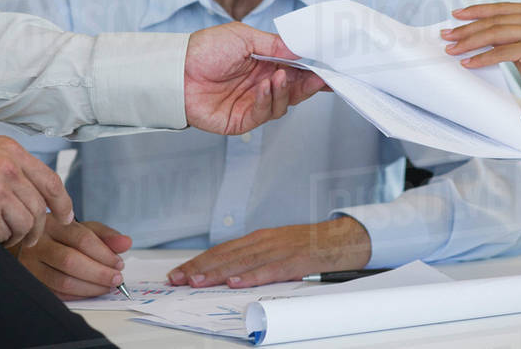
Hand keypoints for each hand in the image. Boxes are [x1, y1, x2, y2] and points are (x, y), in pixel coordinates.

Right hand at [0, 136, 74, 247]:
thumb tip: (30, 185)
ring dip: (17, 236)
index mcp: (12, 150)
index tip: (67, 217)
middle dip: (38, 228)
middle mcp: (9, 168)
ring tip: (4, 237)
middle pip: (40, 208)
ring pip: (26, 224)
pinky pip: (2, 234)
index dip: (64, 202)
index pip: (51, 180)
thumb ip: (8, 163)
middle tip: (29, 239)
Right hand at [15, 215, 131, 299]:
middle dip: (99, 273)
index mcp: (54, 224)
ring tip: (107, 286)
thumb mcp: (85, 229)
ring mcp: (29, 265)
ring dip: (90, 287)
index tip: (119, 264)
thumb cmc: (63, 238)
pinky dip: (78, 295)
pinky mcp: (30, 282)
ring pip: (62, 280)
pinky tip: (91, 291)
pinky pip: (56, 294)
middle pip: (70, 261)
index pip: (82, 239)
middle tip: (117, 279)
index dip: (104, 254)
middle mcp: (38, 244)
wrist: (30, 247)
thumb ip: (107, 236)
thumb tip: (126, 243)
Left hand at [167, 216, 371, 288]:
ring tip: (197, 281)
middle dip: (199, 267)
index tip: (178, 273)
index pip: (223, 250)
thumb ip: (256, 258)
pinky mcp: (296, 259)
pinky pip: (270, 270)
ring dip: (218, 273)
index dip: (199, 261)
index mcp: (260, 238)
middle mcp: (266, 240)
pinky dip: (252, 276)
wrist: (344, 239)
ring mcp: (280, 249)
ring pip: (244, 262)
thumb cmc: (311, 246)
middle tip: (176, 279)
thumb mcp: (279, 247)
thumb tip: (229, 275)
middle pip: (227, 255)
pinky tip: (236, 282)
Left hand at [184, 23, 325, 134]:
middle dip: (309, 85)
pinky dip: (267, 100)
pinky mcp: (241, 120)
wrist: (176, 71)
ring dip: (285, 91)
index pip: (296, 70)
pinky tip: (265, 87)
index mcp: (264, 63)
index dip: (313, 71)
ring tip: (280, 77)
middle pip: (295, 90)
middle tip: (320, 78)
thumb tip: (301, 49)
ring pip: (283, 104)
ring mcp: (252, 103)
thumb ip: (275, 45)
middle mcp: (261, 84)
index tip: (330, 69)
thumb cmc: (205, 49)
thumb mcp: (244, 37)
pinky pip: (263, 114)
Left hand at [442, 2, 520, 135]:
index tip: (458, 15)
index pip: (506, 8)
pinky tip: (468, 62)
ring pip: (496, 33)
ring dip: (469, 41)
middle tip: (447, 34)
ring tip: (452, 48)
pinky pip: (501, 52)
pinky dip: (482, 58)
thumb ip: (515, 37)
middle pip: (498, 19)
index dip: (479, 11)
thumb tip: (483, 34)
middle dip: (468, 27)